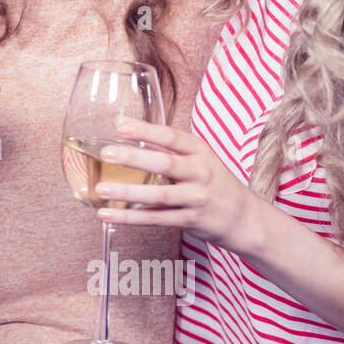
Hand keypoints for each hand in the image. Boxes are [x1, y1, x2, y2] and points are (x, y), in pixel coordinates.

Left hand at [89, 118, 259, 249]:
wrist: (243, 217)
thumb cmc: (210, 180)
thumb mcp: (197, 156)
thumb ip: (164, 144)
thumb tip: (120, 122)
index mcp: (200, 151)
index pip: (172, 136)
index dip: (146, 130)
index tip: (120, 125)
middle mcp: (201, 173)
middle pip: (166, 164)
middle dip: (134, 158)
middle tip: (106, 154)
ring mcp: (196, 198)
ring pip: (159, 196)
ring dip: (128, 192)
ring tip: (101, 188)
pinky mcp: (190, 221)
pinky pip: (156, 219)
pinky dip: (130, 217)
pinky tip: (108, 213)